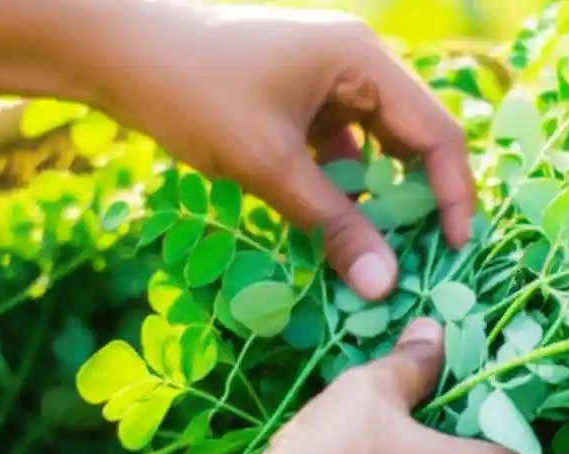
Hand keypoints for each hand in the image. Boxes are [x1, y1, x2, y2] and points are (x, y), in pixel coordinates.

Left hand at [81, 2, 474, 300]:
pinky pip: (337, 150)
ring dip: (375, 201)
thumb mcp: (269, 166)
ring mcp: (326, 79)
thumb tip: (385, 286)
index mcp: (364, 60)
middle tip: (419, 263)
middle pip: (412, 139)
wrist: (115, 51)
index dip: (453, 195)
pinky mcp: (298, 99)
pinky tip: (329, 231)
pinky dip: (339, 190)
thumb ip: (332, 225)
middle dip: (417, 202)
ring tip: (374, 256)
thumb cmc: (194, 92)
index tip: (453, 252)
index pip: (437, 131)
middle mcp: (356, 63)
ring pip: (374, 149)